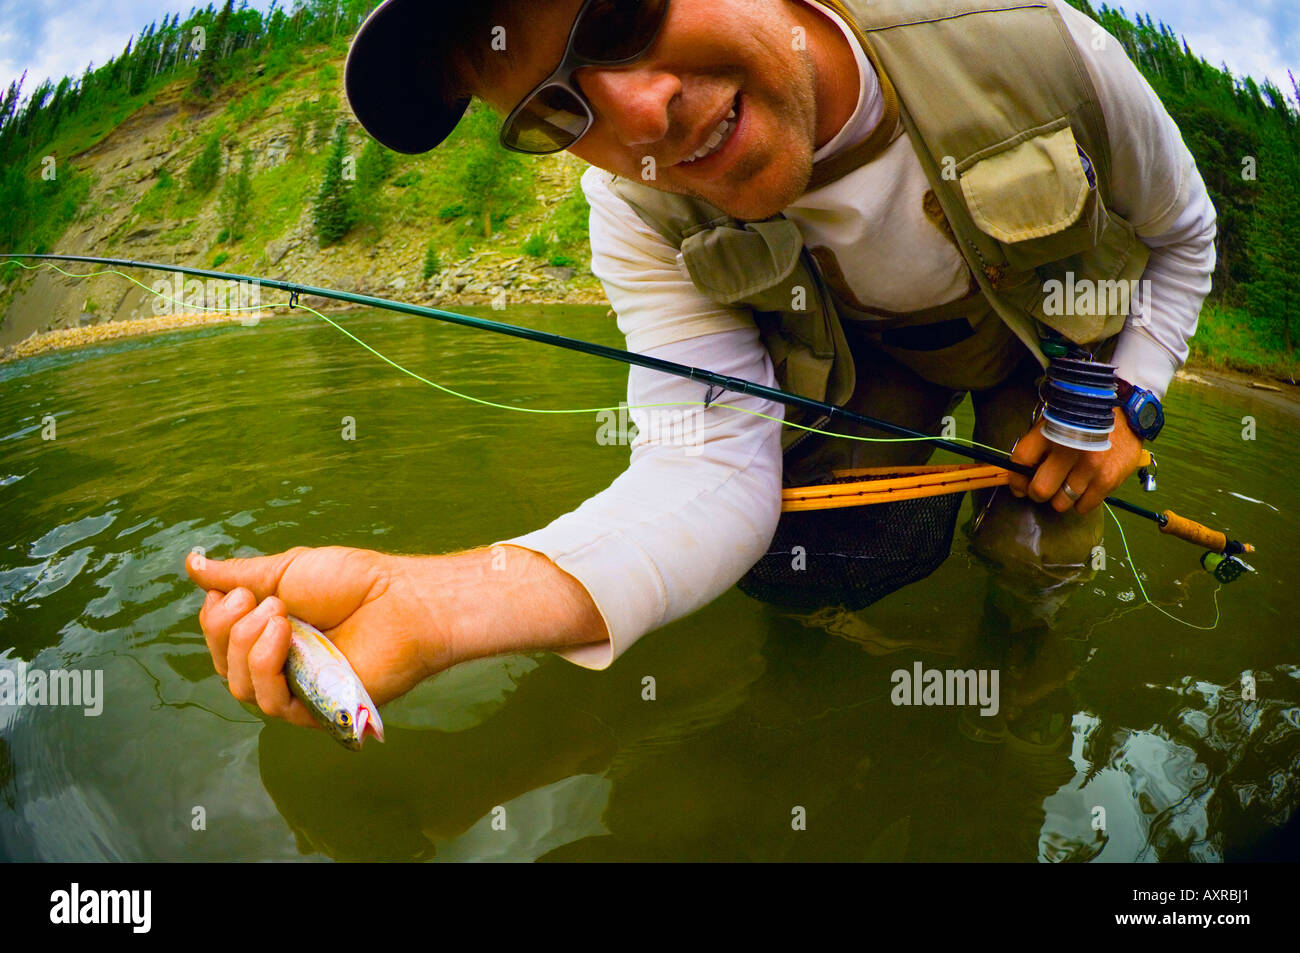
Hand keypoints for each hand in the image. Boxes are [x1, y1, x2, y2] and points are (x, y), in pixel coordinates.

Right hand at [187, 546, 453, 728]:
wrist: (402, 599)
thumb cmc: (355, 582)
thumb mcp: (287, 570)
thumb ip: (239, 576)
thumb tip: (192, 565)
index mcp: (271, 630)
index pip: (218, 638)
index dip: (215, 616)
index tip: (237, 590)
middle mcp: (280, 663)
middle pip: (221, 664)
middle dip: (227, 628)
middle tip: (267, 600)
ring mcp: (298, 688)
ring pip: (239, 687)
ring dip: (247, 645)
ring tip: (280, 614)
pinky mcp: (317, 710)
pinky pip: (271, 704)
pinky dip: (266, 667)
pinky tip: (284, 637)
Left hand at [1006, 407, 1145, 514]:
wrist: (1126, 411)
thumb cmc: (1083, 420)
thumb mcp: (1054, 422)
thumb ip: (1036, 447)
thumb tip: (1019, 477)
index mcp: (1050, 432)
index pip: (1021, 461)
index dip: (1016, 478)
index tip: (1019, 484)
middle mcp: (1069, 450)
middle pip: (1040, 490)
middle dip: (1037, 493)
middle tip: (1044, 488)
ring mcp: (1090, 466)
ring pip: (1061, 503)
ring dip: (1061, 498)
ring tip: (1068, 485)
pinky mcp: (1108, 479)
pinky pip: (1084, 506)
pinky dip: (1081, 502)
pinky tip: (1085, 487)